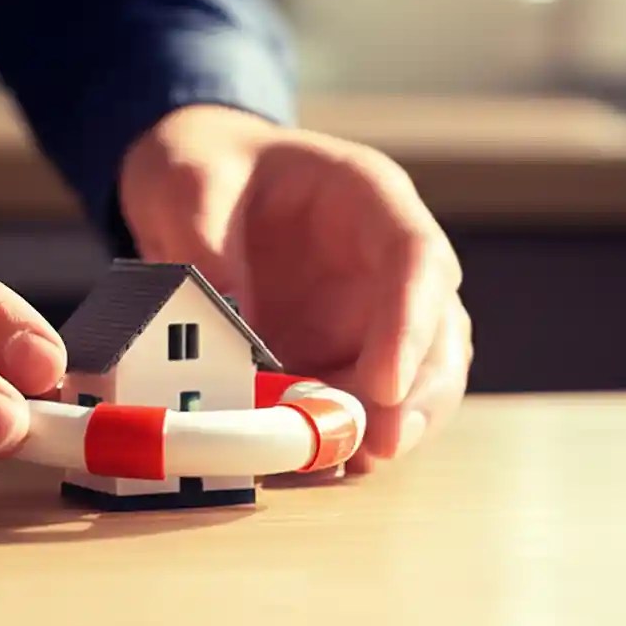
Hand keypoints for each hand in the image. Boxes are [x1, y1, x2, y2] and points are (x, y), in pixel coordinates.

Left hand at [121, 106, 470, 472]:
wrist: (192, 186)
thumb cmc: (204, 164)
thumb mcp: (187, 182)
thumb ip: (201, 241)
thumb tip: (226, 319)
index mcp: (367, 197)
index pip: (415, 255)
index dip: (411, 321)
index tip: (386, 382)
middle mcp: (384, 260)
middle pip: (438, 328)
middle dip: (419, 392)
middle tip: (381, 445)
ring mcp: (368, 312)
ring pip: (417, 375)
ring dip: (393, 422)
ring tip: (349, 460)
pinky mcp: (340, 354)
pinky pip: (363, 400)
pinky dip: (348, 431)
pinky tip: (321, 459)